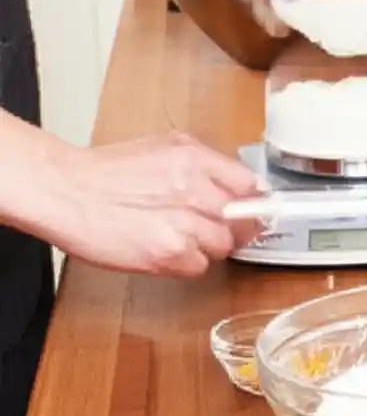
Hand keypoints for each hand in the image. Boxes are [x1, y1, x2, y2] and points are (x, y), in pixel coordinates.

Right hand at [45, 132, 264, 276]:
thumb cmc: (107, 173)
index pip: (250, 185)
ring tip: (177, 236)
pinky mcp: (168, 253)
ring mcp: (183, 223)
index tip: (252, 210)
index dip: (252, 202)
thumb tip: (244, 184)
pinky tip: (164, 249)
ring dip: (207, 246)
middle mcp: (194, 189)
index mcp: (195, 159)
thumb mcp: (163, 149)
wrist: (65, 192)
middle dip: (231, 226)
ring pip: (223, 246)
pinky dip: (185, 263)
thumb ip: (206, 164)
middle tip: (212, 227)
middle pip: (243, 220)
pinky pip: (198, 266)